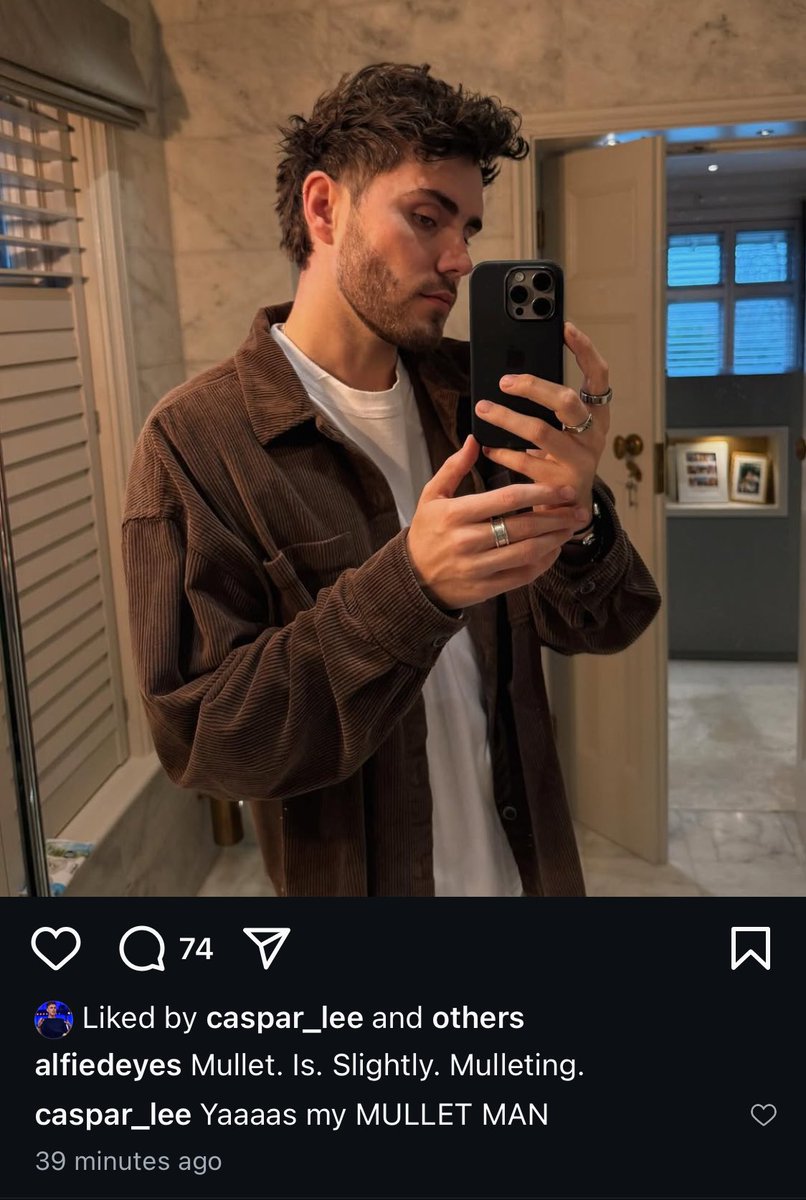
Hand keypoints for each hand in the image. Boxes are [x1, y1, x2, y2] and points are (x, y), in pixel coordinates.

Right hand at [406, 435, 589, 609]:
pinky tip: (554, 550)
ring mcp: (476, 567)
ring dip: (554, 539)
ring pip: (526, 552)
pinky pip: (521, 576)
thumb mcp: (431, 496)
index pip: (505, 499)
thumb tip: (474, 439)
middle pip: (522, 526)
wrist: (413, 578)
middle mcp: (466, 541)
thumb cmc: (426, 531)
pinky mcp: (484, 588)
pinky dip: (542, 563)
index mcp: (454, 514)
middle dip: (555, 516)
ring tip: (571, 527)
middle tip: (579, 508)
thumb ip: (454, 467)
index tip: (563, 488)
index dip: (539, 492)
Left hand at [473, 323, 609, 529]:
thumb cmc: (562, 462)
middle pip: (566, 401)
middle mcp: (593, 436)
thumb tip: (513, 377)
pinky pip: (525, 462)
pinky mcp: (560, 484)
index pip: (599, 376)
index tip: (566, 328)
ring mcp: (579, 461)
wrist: (569, 512)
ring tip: (483, 408)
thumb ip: (550, 409)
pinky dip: (503, 452)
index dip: (585, 351)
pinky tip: (487, 446)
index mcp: (598, 417)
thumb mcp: (564, 433)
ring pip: (540, 432)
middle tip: (505, 381)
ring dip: (507, 418)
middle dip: (533, 387)